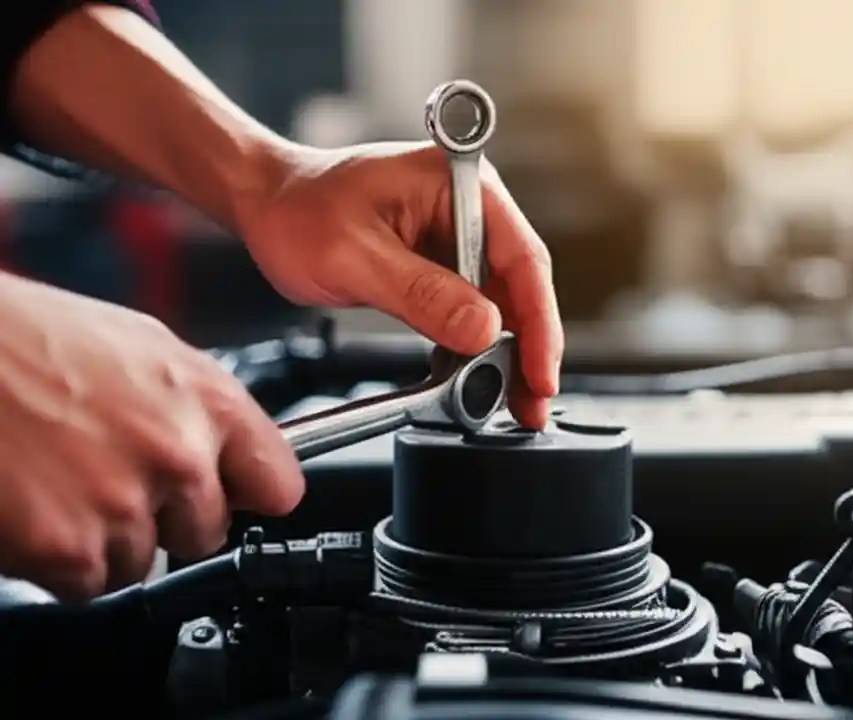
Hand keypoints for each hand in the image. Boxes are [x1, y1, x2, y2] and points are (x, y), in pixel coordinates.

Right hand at [0, 275, 303, 600]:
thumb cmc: (30, 340)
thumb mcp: (144, 349)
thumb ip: (198, 407)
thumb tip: (233, 451)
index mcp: (208, 402)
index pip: (278, 485)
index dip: (249, 494)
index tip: (234, 496)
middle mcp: (179, 456)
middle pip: (208, 532)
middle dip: (167, 517)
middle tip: (112, 478)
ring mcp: (127, 506)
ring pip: (145, 561)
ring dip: (108, 540)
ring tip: (65, 482)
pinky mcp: (70, 549)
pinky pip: (89, 585)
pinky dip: (61, 562)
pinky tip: (39, 509)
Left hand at [235, 142, 562, 428]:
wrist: (264, 201)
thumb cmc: (297, 208)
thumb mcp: (355, 256)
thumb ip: (422, 294)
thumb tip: (483, 331)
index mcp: (460, 186)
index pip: (522, 258)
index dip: (538, 320)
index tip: (540, 371)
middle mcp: (470, 208)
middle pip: (522, 286)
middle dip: (530, 349)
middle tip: (531, 403)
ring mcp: (459, 236)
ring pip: (503, 304)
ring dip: (508, 355)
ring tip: (512, 403)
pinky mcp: (443, 263)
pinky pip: (473, 309)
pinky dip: (478, 348)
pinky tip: (477, 380)